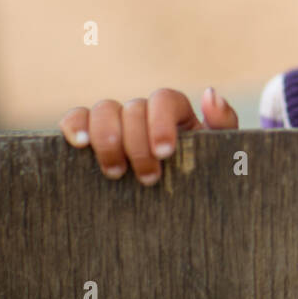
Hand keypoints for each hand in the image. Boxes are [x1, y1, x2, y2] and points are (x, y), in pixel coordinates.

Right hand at [59, 87, 237, 185]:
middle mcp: (143, 112)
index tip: (165, 153)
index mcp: (175, 112)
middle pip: (133, 107)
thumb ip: (223, 123)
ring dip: (107, 138)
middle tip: (148, 178)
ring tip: (115, 172)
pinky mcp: (90, 137)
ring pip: (103, 109)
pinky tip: (79, 146)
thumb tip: (210, 94)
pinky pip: (76, 119)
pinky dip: (74, 126)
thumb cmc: (202, 175)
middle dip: (138, 143)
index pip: (165, 99)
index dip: (161, 123)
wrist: (182, 204)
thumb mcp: (221, 153)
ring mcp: (115, 122)